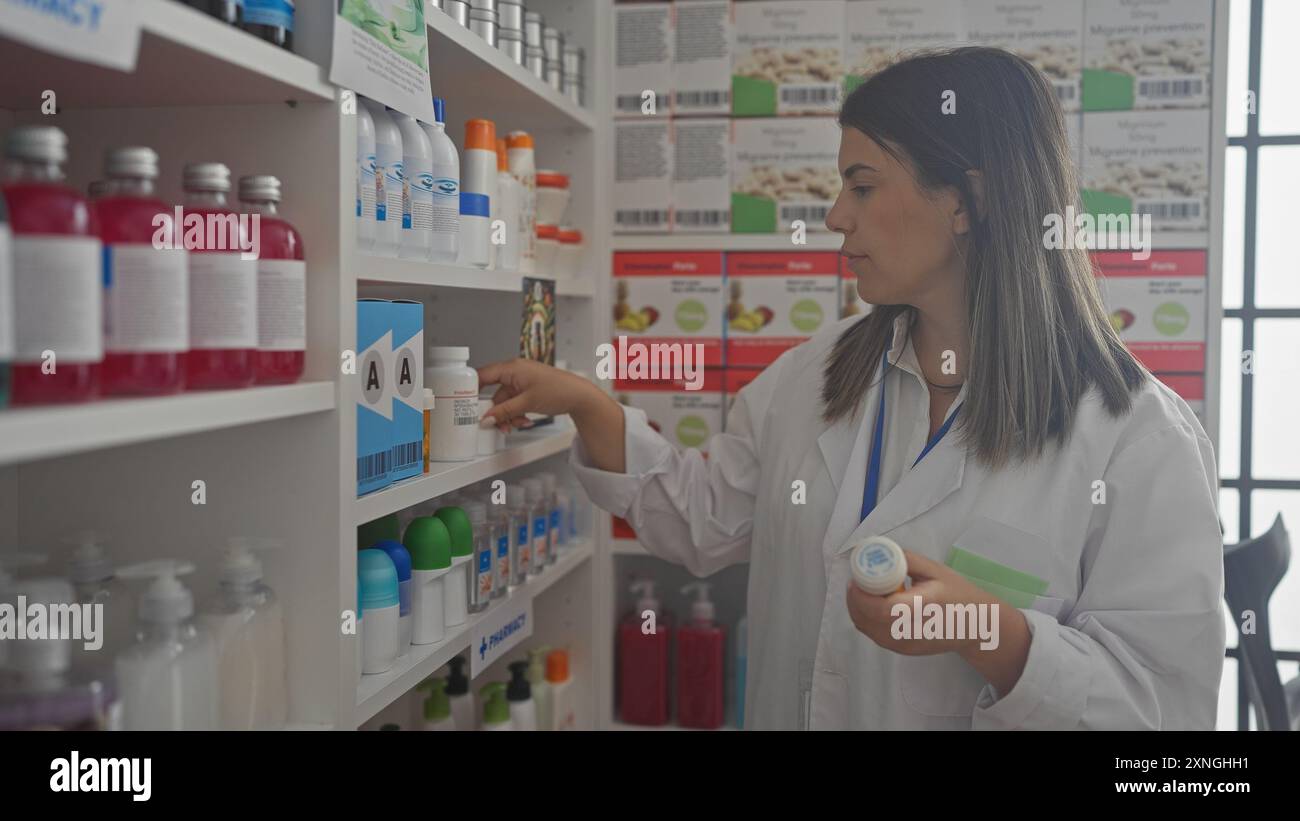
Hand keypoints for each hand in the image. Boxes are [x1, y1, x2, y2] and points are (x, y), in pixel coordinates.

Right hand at [477, 358, 600, 433]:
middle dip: (497, 411)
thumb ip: (504, 411)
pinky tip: (524, 420)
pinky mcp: (528, 390)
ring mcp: (522, 382)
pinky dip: (516, 413)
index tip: (464, 403)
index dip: (471, 389)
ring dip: (508, 415)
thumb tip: (487, 417)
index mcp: (512, 368)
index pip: (482, 375)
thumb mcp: (527, 403)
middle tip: (497, 423)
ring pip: (505, 402)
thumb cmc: (559, 390)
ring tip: (516, 424)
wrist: (580, 396)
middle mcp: (515, 372)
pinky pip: (514, 403)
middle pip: (494, 393)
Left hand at [845, 550, 1003, 655]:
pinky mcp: (901, 650)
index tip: (857, 577)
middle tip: (857, 578)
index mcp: (924, 608)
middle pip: (868, 619)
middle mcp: (911, 632)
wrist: (975, 626)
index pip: (884, 608)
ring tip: (865, 588)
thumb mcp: (936, 570)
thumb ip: (906, 560)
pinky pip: (872, 633)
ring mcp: (904, 645)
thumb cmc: (958, 594)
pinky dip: (865, 616)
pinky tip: (873, 602)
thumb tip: (878, 554)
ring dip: (858, 607)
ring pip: (865, 627)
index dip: (863, 593)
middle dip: (856, 597)